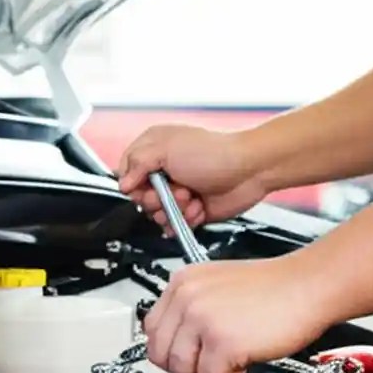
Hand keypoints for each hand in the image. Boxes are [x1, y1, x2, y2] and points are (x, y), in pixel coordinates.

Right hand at [117, 125, 267, 232]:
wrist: (249, 170)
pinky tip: (200, 207)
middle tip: (175, 190)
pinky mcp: (192, 210)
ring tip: (191, 198)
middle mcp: (165, 171)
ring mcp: (179, 192)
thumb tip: (124, 183)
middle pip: (140, 198)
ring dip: (174, 210)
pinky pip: (177, 225)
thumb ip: (138, 162)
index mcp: (155, 150)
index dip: (133, 183)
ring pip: (157, 215)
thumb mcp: (166, 147)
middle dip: (157, 199)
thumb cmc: (214, 153)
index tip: (144, 185)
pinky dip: (187, 219)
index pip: (127, 172)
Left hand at [143, 256, 336, 372]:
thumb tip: (177, 344)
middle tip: (212, 359)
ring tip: (232, 354)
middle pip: (160, 353)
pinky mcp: (221, 342)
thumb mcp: (219, 286)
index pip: (152, 328)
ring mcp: (202, 319)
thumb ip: (193, 309)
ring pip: (181, 369)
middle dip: (186, 364)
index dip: (172, 348)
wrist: (308, 285)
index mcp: (183, 282)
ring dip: (207, 371)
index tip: (190, 352)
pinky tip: (246, 356)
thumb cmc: (275, 288)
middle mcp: (187, 297)